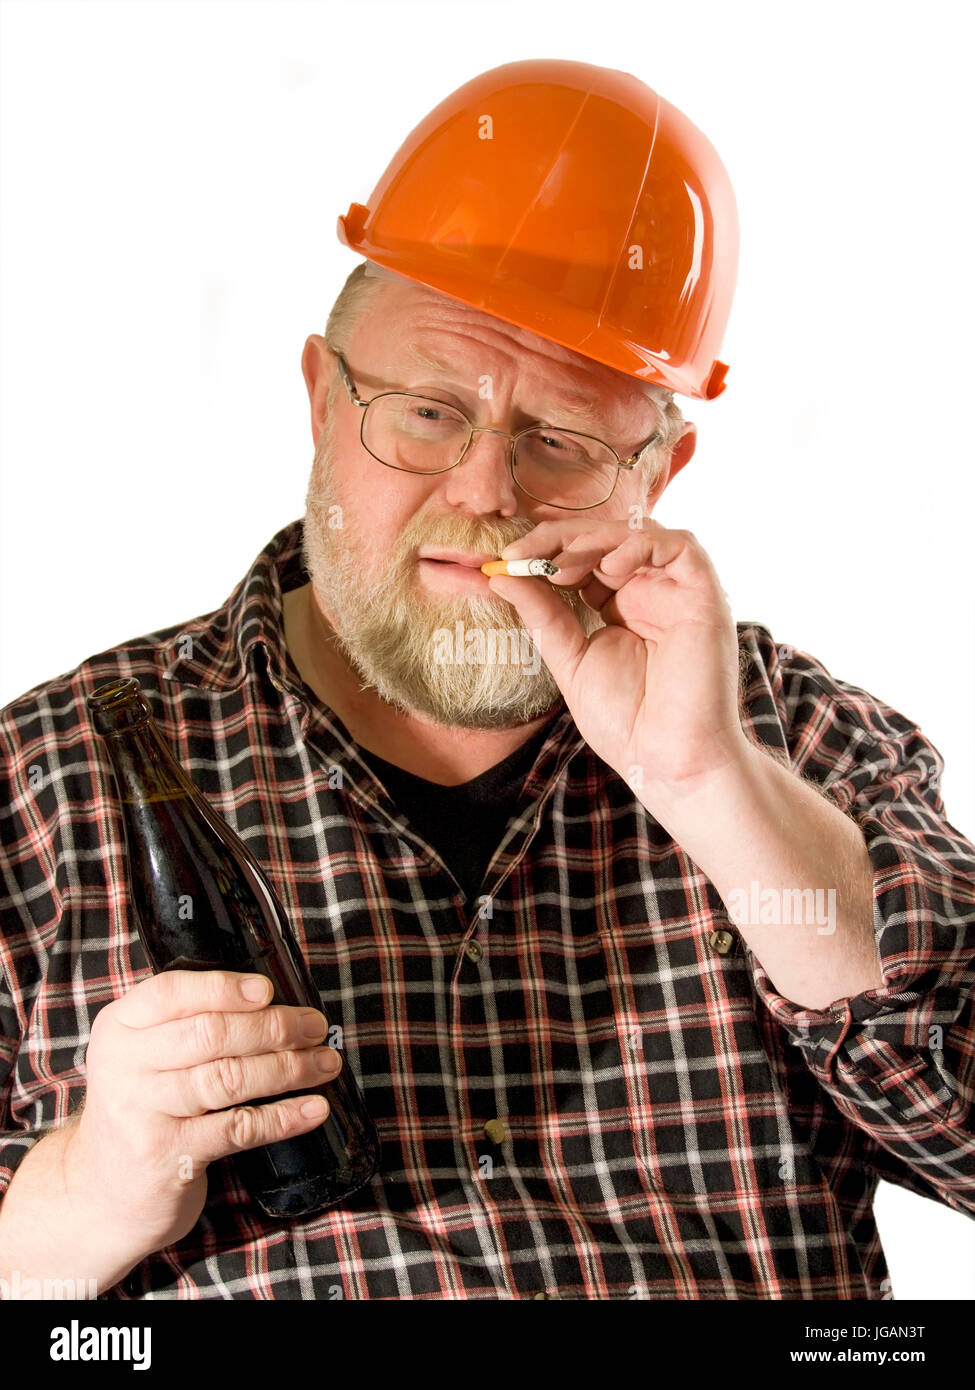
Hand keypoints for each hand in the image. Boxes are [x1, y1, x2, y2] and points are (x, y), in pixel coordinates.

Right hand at [65, 970, 341, 1250]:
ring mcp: (143, 1113)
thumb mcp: (145, 1055)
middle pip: (212, 1035)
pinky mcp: (166, 1157)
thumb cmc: (143, 1106)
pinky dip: (283, 1117)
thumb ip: (188, 1022)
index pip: (171, 992)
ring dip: (289, 1069)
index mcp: (120, 1027)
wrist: (100, 1191)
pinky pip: (237, 1128)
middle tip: (316, 1027)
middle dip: (275, 1027)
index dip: (224, 988)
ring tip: (327, 1063)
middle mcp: (125, 1066)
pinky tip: (314, 1109)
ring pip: (230, 1079)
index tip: (269, 990)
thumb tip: (272, 1000)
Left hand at [488, 518, 748, 804]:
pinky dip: (639, 544)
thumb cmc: (626, 722)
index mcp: (620, 606)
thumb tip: (502, 577)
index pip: (583, 557)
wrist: (665, 761)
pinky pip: (679, 545)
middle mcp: (649, 593)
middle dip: (560, 537)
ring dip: (595, 537)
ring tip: (562, 566)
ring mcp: (676, 593)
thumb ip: (543, 616)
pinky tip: (609, 568)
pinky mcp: (703, 595)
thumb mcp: (570, 660)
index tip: (505, 561)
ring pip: (639, 533)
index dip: (545, 550)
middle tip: (522, 554)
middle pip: (606, 537)